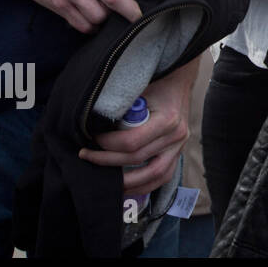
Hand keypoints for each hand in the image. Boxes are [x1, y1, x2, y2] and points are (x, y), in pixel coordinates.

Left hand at [80, 60, 193, 195]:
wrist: (179, 78)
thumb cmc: (155, 82)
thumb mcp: (138, 89)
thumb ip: (121, 108)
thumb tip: (93, 126)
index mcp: (168, 119)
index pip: (131, 143)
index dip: (107, 145)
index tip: (92, 139)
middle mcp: (177, 135)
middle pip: (138, 160)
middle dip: (108, 162)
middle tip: (87, 156)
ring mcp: (180, 145)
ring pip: (155, 175)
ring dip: (129, 183)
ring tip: (107, 182)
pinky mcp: (178, 150)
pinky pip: (165, 175)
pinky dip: (146, 185)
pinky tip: (128, 187)